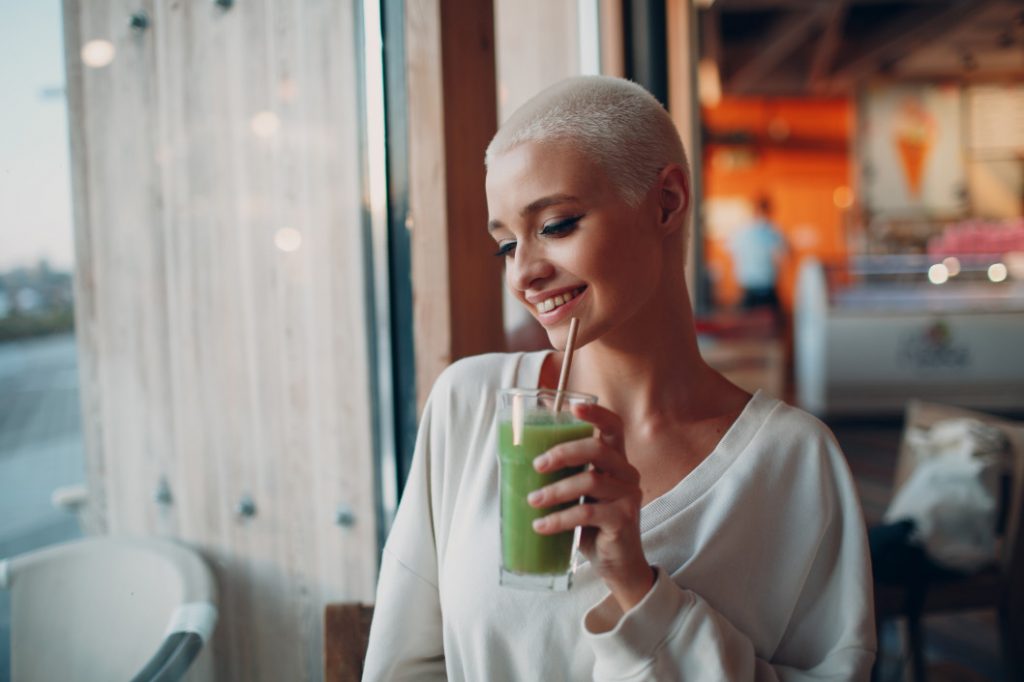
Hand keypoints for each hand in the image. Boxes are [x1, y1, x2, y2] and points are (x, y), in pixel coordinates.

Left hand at [528, 403, 654, 610]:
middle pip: (597, 449)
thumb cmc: (593, 525)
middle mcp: (627, 473)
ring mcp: (628, 496)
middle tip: (536, 465)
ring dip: (555, 491)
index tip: (572, 408)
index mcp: (616, 461)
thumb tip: (520, 462)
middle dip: (563, 452)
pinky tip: (541, 526)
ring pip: (589, 482)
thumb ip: (566, 476)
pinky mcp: (624, 519)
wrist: (617, 564)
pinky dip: (559, 519)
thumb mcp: (580, 495)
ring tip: (531, 501)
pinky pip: (587, 513)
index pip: (614, 427)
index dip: (596, 414)